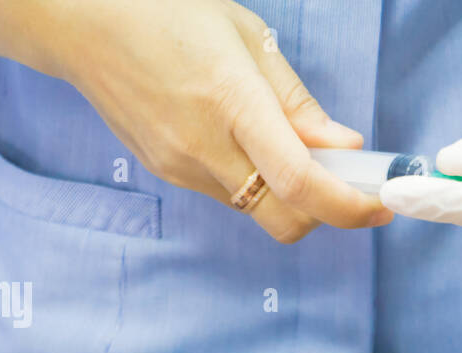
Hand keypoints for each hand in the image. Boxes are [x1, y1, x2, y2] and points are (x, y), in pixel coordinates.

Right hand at [46, 0, 391, 242]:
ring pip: (259, 211)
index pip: (302, 183)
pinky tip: (250, 142)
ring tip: (292, 145)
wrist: (81, 23)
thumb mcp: (249, 39)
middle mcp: (205, 148)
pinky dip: (258, 183)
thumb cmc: (168, 13)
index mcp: (232, 103)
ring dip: (292, 194)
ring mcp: (183, 168)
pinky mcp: (169, 174)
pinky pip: (231, 196)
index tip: (380, 204)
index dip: (350, 206)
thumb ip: (298, 104)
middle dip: (327, 213)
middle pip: (286, 221)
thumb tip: (343, 147)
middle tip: (345, 179)